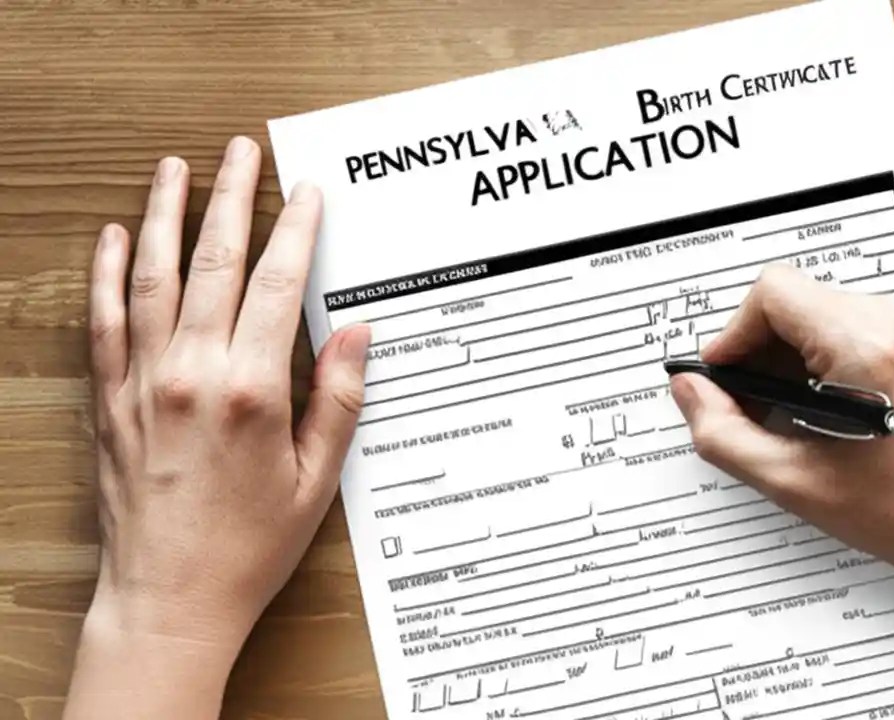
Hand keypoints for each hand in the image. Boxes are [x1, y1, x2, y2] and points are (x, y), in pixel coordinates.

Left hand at [84, 137, 368, 655]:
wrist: (171, 597)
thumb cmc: (249, 546)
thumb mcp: (317, 480)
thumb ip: (337, 399)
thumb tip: (356, 333)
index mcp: (251, 392)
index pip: (277, 287)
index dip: (296, 232)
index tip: (307, 195)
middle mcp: (191, 376)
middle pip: (213, 264)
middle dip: (231, 200)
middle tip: (240, 152)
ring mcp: (143, 384)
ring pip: (153, 278)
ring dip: (165, 216)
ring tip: (175, 169)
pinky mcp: (110, 401)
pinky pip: (104, 321)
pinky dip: (109, 274)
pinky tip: (117, 237)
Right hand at [669, 264, 893, 580]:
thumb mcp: (791, 480)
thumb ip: (723, 432)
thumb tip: (690, 390)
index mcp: (867, 349)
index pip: (773, 293)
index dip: (733, 333)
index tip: (722, 374)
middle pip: (791, 299)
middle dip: (757, 348)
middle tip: (748, 403)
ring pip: (814, 311)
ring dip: (785, 354)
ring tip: (783, 412)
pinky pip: (843, 325)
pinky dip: (814, 357)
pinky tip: (813, 407)